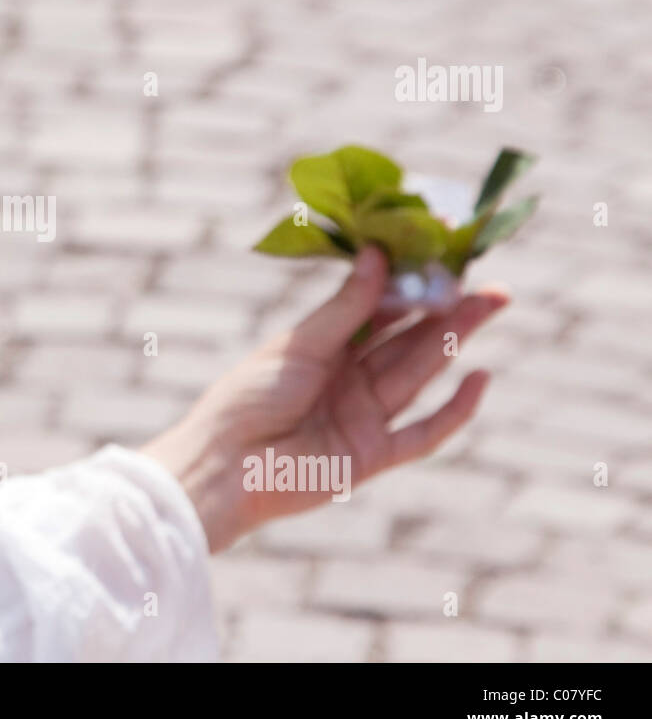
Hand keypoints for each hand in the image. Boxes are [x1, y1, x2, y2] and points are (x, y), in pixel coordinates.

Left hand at [141, 245, 508, 551]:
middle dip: (449, 312)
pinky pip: (422, 433)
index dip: (414, 288)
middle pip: (409, 341)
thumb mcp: (299, 345)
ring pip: (419, 374)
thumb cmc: (248, 397)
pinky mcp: (373, 455)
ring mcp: (364, 417)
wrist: (225, 466)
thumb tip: (379, 253)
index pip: (381, 311)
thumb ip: (346, 308)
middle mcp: (349, 379)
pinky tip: (479, 378)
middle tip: (494, 288)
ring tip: (490, 307)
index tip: (448, 259)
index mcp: (325, 347)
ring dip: (454, 342)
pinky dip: (453, 411)